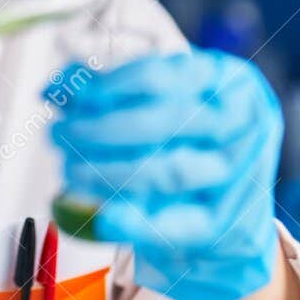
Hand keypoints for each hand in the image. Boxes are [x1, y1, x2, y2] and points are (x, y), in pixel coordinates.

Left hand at [46, 48, 283, 299]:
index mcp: (231, 82)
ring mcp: (241, 175)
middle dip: (101, 129)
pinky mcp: (228, 223)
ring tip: (70, 169)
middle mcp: (245, 125)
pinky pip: (176, 223)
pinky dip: (134, 221)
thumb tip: (54, 88)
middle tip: (59, 134)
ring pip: (170, 171)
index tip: (72, 98)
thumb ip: (111, 90)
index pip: (161, 76)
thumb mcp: (162, 104)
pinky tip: (101, 215)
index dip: (109, 87)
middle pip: (165, 122)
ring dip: (109, 171)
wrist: (230, 207)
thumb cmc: (190, 143)